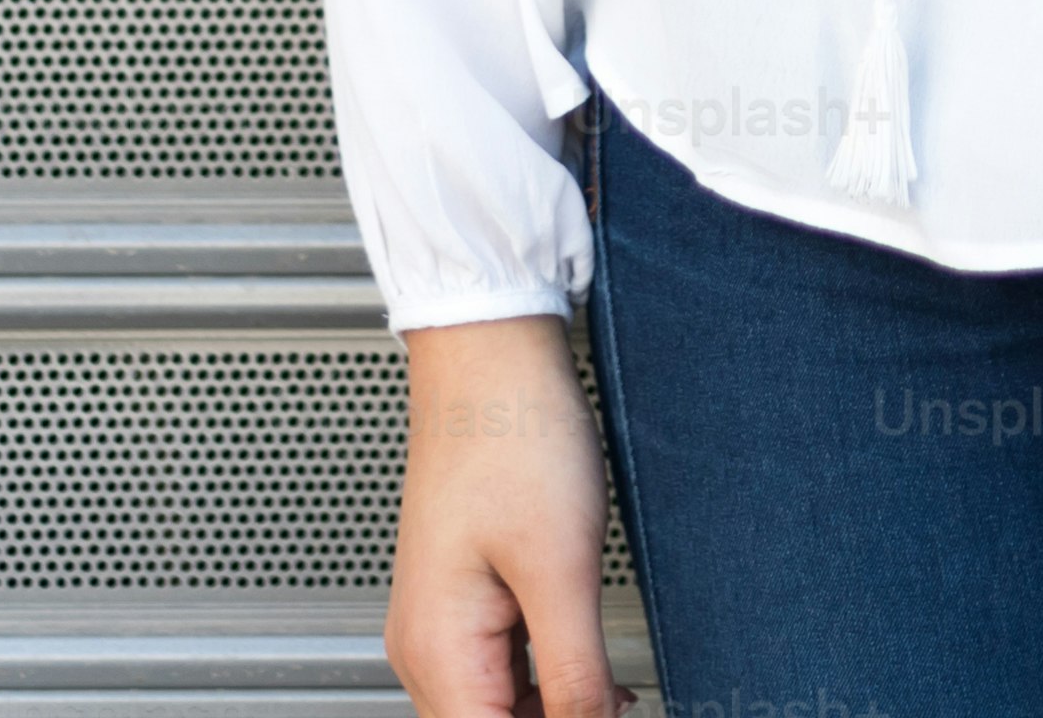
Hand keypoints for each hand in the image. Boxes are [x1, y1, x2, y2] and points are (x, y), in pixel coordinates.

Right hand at [386, 312, 617, 717]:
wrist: (493, 359)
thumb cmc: (515, 439)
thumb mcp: (563, 571)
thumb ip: (576, 675)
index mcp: (439, 651)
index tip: (603, 715)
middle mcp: (426, 647)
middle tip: (616, 705)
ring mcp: (441, 624)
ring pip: (497, 711)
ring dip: (556, 714)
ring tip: (616, 699)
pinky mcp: (464, 602)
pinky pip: (502, 673)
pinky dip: (549, 685)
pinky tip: (596, 679)